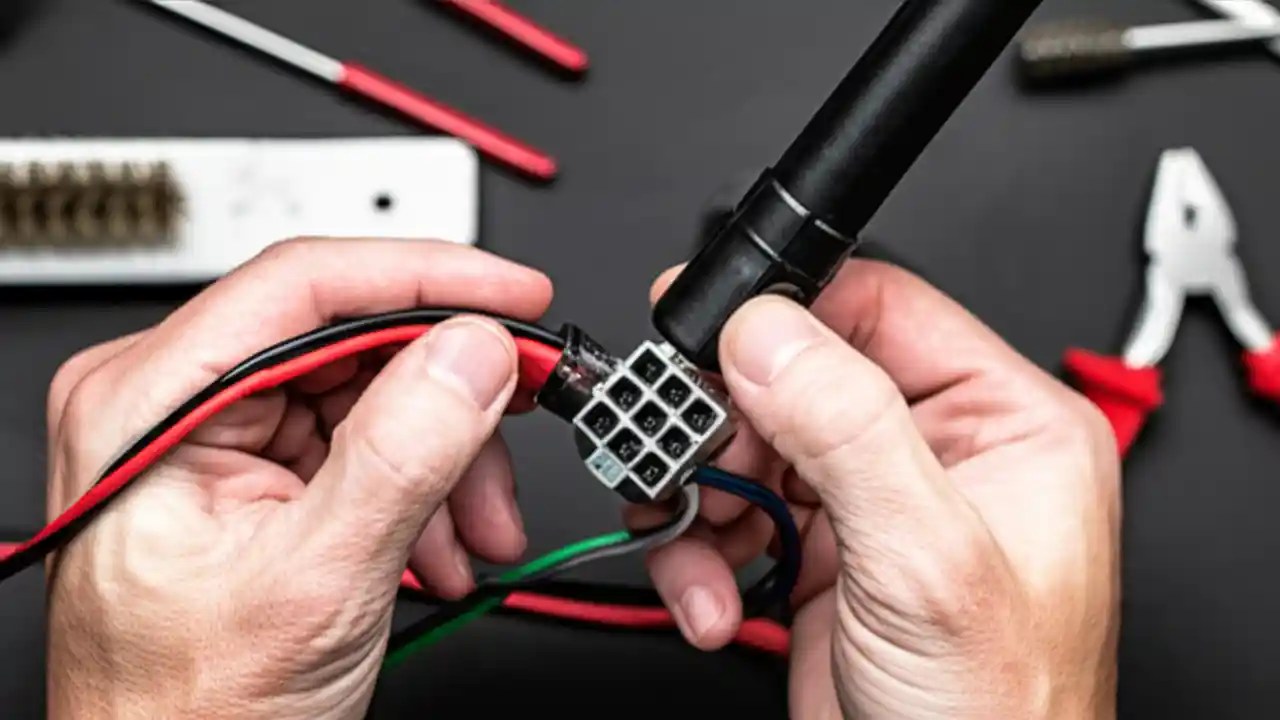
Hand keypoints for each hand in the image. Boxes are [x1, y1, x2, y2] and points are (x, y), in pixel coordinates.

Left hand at [45, 239, 552, 718]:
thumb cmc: (190, 716)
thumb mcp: (317, 583)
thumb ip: (400, 455)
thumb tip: (471, 350)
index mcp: (148, 405)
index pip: (304, 286)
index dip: (426, 276)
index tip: (515, 295)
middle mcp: (174, 405)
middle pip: (351, 341)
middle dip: (450, 401)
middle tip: (522, 415)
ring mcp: (215, 440)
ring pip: (374, 396)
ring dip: (447, 463)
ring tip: (475, 535)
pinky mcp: (255, 476)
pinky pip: (366, 444)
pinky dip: (423, 491)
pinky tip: (441, 548)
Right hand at [641, 260, 1119, 718]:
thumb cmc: (1000, 719)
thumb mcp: (926, 562)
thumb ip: (848, 431)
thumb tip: (766, 334)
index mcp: (1003, 424)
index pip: (881, 310)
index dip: (785, 312)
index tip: (707, 329)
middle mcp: (937, 455)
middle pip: (797, 377)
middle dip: (727, 422)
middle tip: (687, 454)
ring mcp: (872, 507)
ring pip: (750, 444)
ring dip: (702, 493)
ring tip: (697, 536)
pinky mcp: (819, 556)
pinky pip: (732, 513)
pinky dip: (700, 552)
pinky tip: (712, 595)